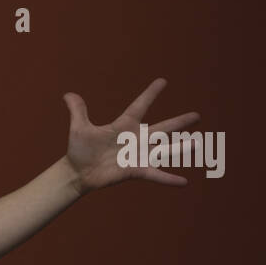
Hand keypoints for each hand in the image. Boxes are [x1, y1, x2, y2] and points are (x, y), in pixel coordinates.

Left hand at [62, 78, 200, 193]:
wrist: (78, 172)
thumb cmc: (80, 150)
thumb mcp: (79, 128)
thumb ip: (78, 110)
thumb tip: (67, 95)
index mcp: (123, 125)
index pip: (140, 106)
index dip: (150, 94)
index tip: (162, 82)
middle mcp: (135, 139)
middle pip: (161, 129)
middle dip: (179, 123)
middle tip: (197, 116)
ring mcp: (137, 155)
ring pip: (163, 150)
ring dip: (180, 148)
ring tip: (197, 144)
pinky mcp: (135, 170)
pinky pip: (155, 174)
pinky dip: (168, 179)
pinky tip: (183, 182)